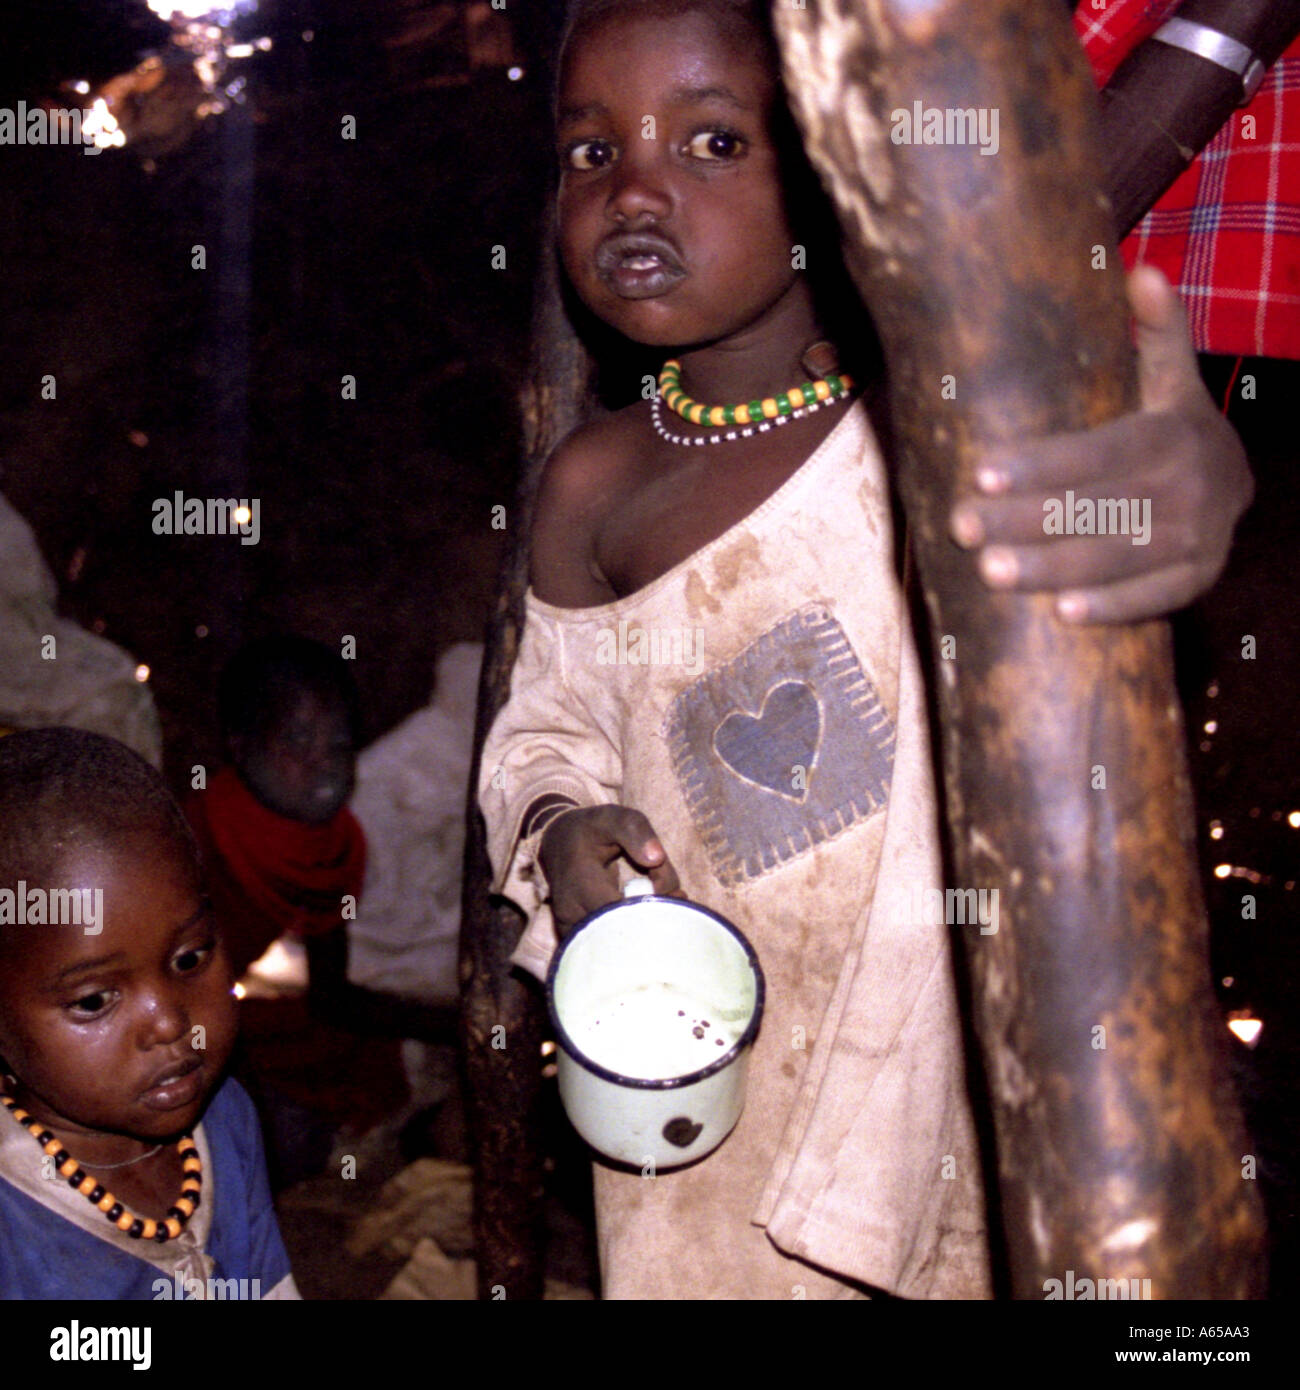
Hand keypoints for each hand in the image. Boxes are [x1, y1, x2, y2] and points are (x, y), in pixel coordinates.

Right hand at [538, 804, 681, 935]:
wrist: (557, 843)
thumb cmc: (592, 829)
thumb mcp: (614, 817)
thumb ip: (637, 832)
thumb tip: (657, 858)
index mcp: (581, 881)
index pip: (623, 911)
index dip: (653, 907)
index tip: (675, 894)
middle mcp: (571, 912)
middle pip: (622, 935)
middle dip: (654, 922)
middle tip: (678, 902)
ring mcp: (570, 929)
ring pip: (615, 946)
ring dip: (644, 931)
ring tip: (663, 905)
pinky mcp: (575, 938)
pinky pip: (607, 947)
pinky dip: (630, 936)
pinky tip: (645, 916)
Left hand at [949, 265, 1253, 623]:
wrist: (1235, 483)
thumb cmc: (1174, 428)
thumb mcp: (1172, 379)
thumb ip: (1158, 333)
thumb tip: (1142, 271)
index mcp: (1172, 435)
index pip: (1095, 453)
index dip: (1039, 465)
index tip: (980, 471)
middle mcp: (1188, 488)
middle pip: (1094, 509)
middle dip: (1024, 522)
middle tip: (963, 527)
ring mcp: (1197, 539)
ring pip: (1114, 557)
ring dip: (1051, 569)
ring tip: (990, 572)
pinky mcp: (1198, 578)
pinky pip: (1154, 597)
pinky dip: (1112, 607)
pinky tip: (1061, 613)